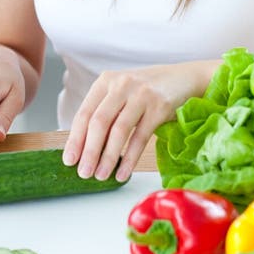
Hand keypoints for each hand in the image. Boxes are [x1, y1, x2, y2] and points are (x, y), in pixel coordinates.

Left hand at [62, 64, 191, 183]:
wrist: (184, 78)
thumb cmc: (147, 90)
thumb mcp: (122, 92)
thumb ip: (105, 112)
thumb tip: (84, 147)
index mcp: (106, 81)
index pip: (84, 113)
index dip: (75, 138)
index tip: (69, 160)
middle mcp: (121, 85)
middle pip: (99, 122)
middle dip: (89, 151)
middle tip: (83, 172)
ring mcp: (141, 94)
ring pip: (119, 130)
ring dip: (108, 157)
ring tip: (101, 176)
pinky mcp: (159, 107)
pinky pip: (140, 137)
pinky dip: (129, 158)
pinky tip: (123, 172)